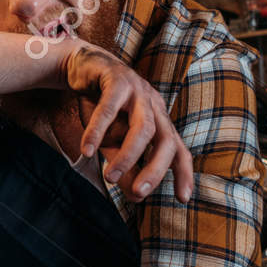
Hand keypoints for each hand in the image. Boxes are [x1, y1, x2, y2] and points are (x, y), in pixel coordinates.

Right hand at [62, 43, 194, 202]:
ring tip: (110, 178)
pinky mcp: (117, 79)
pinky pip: (109, 109)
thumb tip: (136, 197)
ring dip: (128, 155)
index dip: (184, 173)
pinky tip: (87, 151)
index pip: (178, 150)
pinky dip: (98, 131)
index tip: (183, 199)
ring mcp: (138, 91)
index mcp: (160, 121)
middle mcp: (155, 106)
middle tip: (139, 193)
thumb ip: (127, 166)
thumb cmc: (103, 108)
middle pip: (165, 140)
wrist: (82, 68)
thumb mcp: (114, 142)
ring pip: (142, 127)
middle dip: (155, 170)